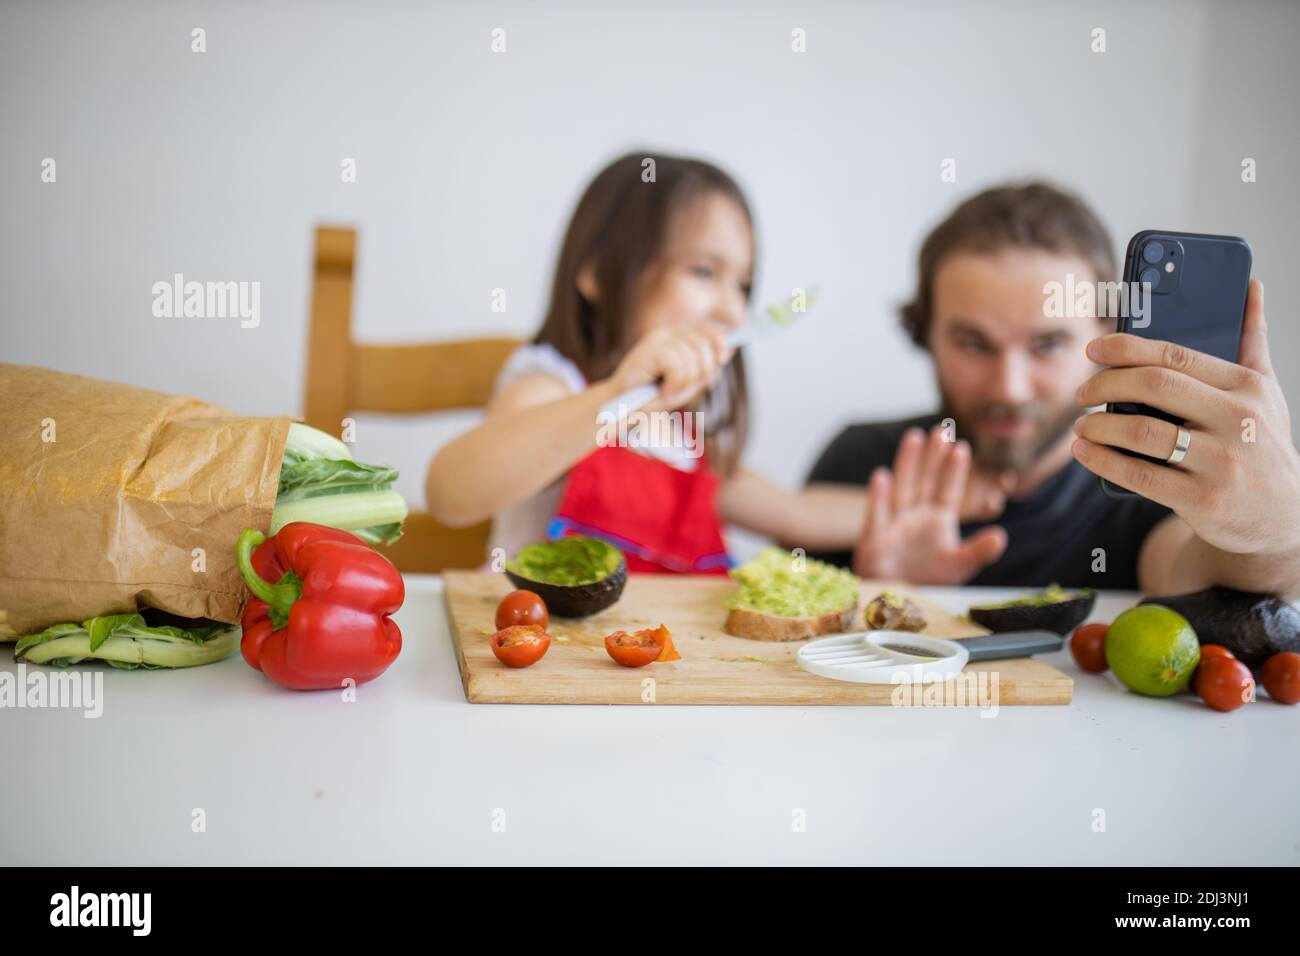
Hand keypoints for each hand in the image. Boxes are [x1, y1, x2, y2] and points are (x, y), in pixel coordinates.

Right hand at [608, 323, 732, 412]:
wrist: (621, 407)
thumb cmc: (653, 396)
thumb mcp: (686, 382)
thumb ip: (705, 367)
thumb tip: (726, 354)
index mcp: (675, 337)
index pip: (707, 329)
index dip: (719, 343)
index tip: (722, 360)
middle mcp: (666, 333)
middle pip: (704, 345)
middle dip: (703, 372)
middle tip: (684, 387)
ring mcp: (656, 340)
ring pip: (693, 359)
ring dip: (685, 383)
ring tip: (669, 391)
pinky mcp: (649, 351)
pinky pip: (679, 367)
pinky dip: (676, 384)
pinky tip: (664, 391)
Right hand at [852, 426, 1008, 584]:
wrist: (894, 599)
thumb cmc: (928, 581)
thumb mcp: (959, 566)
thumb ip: (979, 551)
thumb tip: (1001, 535)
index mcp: (939, 520)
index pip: (949, 491)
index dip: (955, 471)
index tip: (962, 448)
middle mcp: (917, 515)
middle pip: (926, 481)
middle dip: (933, 456)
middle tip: (941, 430)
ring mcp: (895, 523)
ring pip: (903, 488)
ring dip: (908, 463)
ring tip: (914, 437)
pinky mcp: (875, 537)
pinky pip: (878, 514)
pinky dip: (879, 497)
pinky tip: (882, 477)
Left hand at [1073, 279, 1299, 556]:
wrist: (1282, 519)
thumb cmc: (1262, 444)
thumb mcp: (1267, 392)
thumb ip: (1253, 341)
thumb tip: (1249, 286)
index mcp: (1248, 387)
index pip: (1177, 355)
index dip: (1127, 348)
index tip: (1094, 349)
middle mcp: (1238, 420)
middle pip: (1155, 386)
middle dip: (1105, 384)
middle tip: (1082, 393)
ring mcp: (1222, 462)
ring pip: (1143, 431)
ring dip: (1099, 425)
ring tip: (1081, 425)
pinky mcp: (1203, 499)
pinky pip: (1140, 474)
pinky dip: (1103, 461)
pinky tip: (1084, 452)